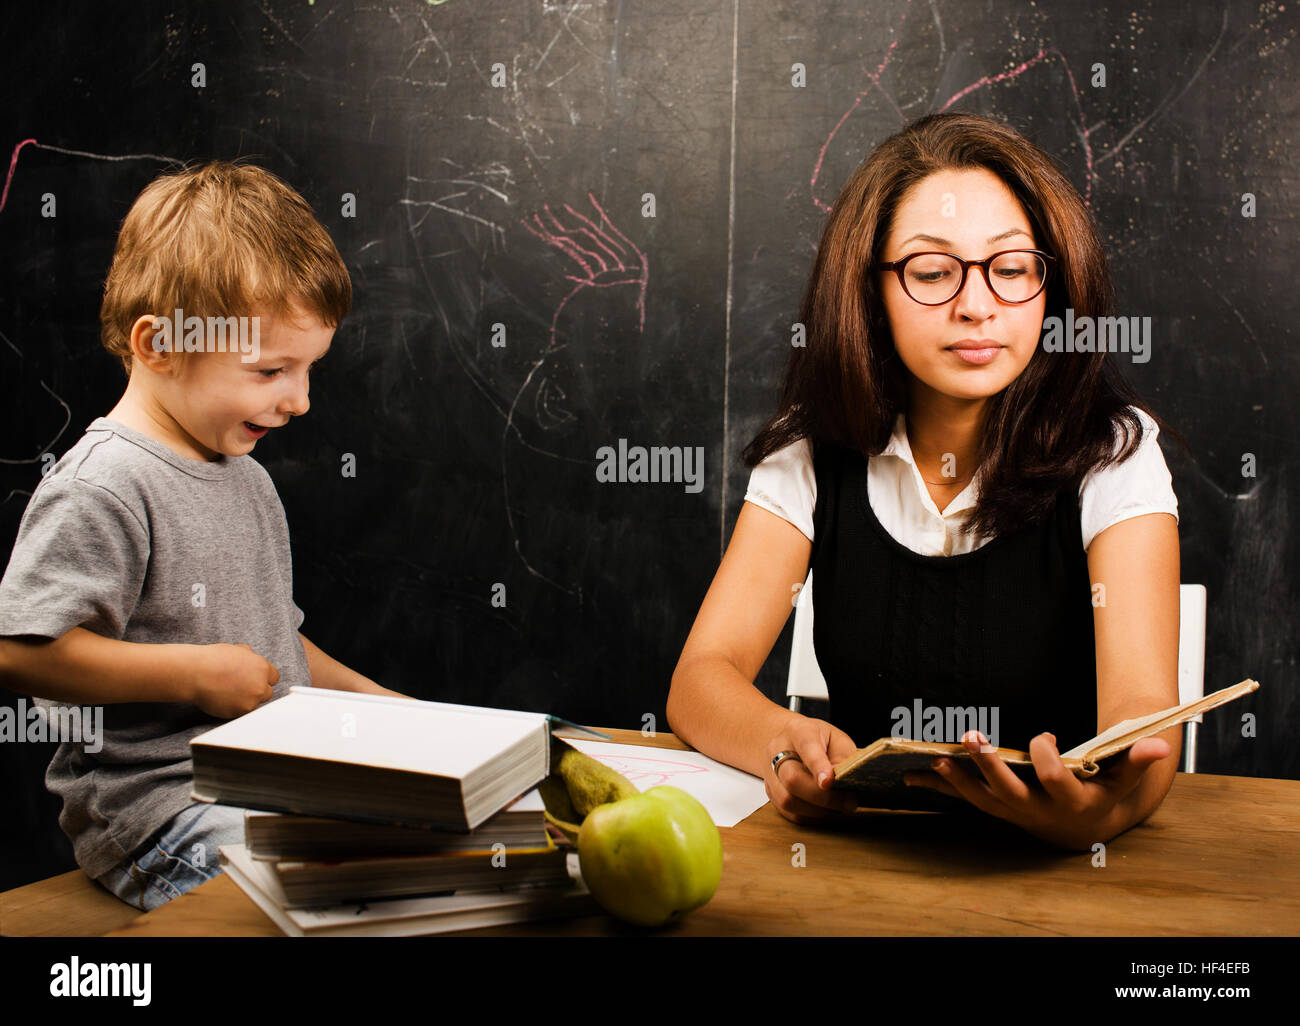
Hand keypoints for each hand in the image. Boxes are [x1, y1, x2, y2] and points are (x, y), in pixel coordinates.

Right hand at [186, 642, 279, 718]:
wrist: (196, 674)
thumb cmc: (212, 660)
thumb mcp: (236, 649)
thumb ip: (249, 656)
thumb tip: (251, 657)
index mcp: (262, 667)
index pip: (273, 677)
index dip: (263, 679)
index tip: (254, 680)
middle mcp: (260, 684)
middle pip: (267, 693)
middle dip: (256, 691)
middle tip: (240, 689)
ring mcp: (251, 700)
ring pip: (255, 704)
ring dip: (246, 701)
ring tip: (229, 694)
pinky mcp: (240, 712)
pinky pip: (243, 713)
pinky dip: (235, 709)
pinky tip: (224, 700)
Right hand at [765, 716, 860, 824]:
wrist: (792, 743)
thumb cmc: (820, 742)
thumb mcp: (838, 740)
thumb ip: (843, 757)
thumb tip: (843, 779)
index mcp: (798, 731)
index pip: (806, 746)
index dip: (817, 766)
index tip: (829, 782)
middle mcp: (777, 750)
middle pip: (792, 778)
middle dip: (823, 797)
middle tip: (849, 802)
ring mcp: (770, 772)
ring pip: (787, 800)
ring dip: (817, 810)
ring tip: (838, 807)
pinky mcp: (771, 792)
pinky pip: (789, 812)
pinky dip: (811, 816)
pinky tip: (826, 810)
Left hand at [904, 730, 1171, 849]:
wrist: (1082, 830)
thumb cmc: (1103, 796)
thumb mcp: (1123, 780)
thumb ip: (1136, 761)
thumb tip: (1160, 743)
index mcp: (1069, 802)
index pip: (1054, 779)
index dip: (1046, 755)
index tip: (1042, 734)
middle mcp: (1036, 811)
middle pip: (1008, 790)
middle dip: (988, 764)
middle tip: (971, 737)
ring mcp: (1012, 812)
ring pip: (980, 798)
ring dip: (956, 778)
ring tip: (933, 758)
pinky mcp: (995, 809)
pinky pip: (965, 797)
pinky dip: (940, 785)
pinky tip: (912, 774)